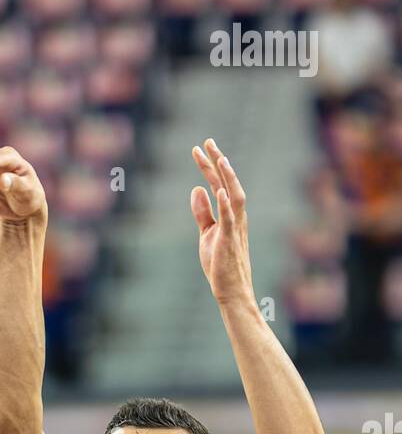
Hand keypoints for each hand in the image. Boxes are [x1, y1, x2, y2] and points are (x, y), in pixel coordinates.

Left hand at [190, 139, 254, 306]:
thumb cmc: (220, 264)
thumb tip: (196, 189)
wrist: (231, 291)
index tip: (200, 148)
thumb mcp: (206, 233)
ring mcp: (235, 229)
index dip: (209, 166)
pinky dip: (226, 205)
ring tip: (220, 159)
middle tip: (208, 142)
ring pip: (236, 197)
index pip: (219, 184)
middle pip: (228, 184)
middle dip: (218, 163)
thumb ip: (202, 212)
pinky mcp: (230, 242)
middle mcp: (236, 217)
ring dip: (228, 178)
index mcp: (229, 214)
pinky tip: (220, 191)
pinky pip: (230, 221)